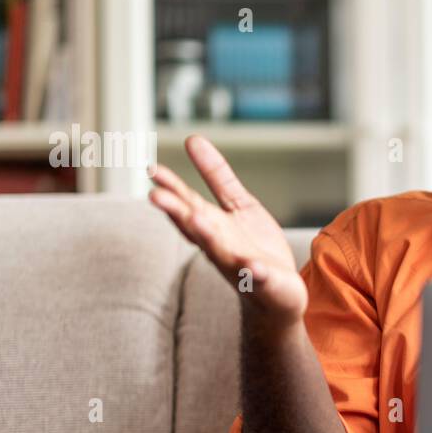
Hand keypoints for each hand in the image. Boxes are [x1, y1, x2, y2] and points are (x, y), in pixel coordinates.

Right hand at [147, 136, 307, 329]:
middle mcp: (219, 247)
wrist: (278, 294)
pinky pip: (259, 279)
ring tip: (197, 219)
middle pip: (195, 229)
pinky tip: (254, 268)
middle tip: (156, 196)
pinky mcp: (265, 283)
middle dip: (177, 213)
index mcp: (212, 227)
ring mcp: (240, 267)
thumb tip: (192, 139)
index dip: (171, 189)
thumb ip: (217, 176)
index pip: (187, 205)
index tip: (152, 171)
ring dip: (208, 238)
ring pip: (221, 253)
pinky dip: (255, 274)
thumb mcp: (238, 205)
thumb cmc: (253, 247)